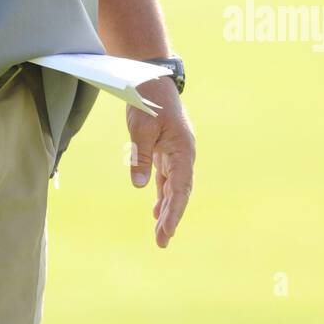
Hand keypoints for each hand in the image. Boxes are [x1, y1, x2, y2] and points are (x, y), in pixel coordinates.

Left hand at [127, 77, 195, 248]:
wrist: (152, 80)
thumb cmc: (147, 101)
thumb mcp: (141, 128)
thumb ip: (141, 157)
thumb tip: (140, 187)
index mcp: (183, 150)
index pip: (181, 187)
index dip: (175, 211)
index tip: (166, 231)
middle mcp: (183, 155)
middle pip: (180, 192)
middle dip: (172, 218)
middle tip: (161, 242)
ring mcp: (175, 154)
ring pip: (174, 188)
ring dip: (168, 210)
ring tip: (160, 236)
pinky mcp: (166, 152)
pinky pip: (167, 179)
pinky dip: (162, 196)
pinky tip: (157, 212)